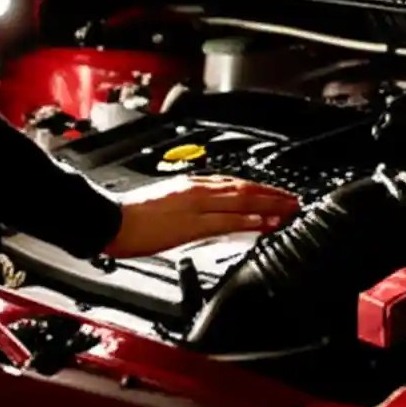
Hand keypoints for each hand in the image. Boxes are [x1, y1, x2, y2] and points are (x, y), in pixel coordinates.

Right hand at [103, 175, 300, 257]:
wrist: (111, 221)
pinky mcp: (192, 224)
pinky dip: (249, 220)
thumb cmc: (132, 216)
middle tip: (294, 201)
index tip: (276, 194)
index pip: (233, 183)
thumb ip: (190, 205)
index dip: (259, 189)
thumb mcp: (166, 202)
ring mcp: (196, 206)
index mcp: (190, 184)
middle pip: (243, 189)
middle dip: (272, 195)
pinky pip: (227, 221)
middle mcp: (197, 190)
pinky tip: (265, 223)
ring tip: (289, 211)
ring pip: (241, 202)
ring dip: (269, 206)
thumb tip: (209, 214)